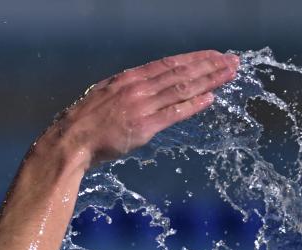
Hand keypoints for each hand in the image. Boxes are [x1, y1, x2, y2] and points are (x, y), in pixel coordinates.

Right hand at [40, 50, 238, 169]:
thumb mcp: (104, 96)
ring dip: (209, 80)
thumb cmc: (83, 123)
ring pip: (182, 89)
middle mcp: (138, 88)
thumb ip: (126, 90)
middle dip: (209, 66)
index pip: (168, 64)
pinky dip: (193, 105)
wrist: (69, 141)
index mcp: (128, 78)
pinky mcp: (143, 127)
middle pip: (181, 73)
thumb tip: (143, 87)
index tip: (213, 56)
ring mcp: (141, 106)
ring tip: (229, 74)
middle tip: (232, 61)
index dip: (194, 59)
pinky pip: (174, 113)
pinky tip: (211, 98)